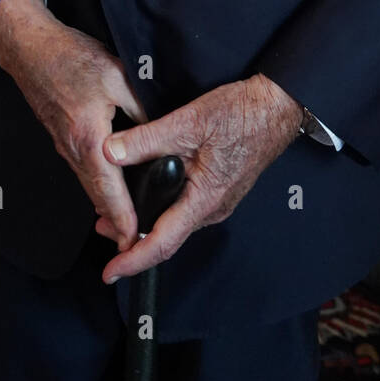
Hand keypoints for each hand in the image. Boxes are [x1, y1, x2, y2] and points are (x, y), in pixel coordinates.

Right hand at [0, 0, 146, 249]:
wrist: (30, 49)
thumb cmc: (73, 58)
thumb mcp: (117, 78)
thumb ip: (140, 111)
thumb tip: (157, 137)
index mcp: (90, 137)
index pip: (110, 189)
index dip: (124, 218)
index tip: (135, 240)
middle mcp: (73, 149)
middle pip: (97, 196)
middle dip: (116, 222)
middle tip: (135, 244)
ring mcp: (63, 146)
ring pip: (89, 185)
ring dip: (107, 206)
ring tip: (128, 223)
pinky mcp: (61, 139)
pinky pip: (82, 171)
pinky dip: (98, 186)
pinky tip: (111, 188)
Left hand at [97, 73, 302, 282]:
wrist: (277, 107)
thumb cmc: (242, 115)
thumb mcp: (188, 121)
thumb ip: (147, 139)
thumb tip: (111, 151)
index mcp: (205, 199)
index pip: (162, 243)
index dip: (132, 261)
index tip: (109, 272)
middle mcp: (213, 208)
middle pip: (167, 237)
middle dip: (132, 238)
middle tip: (102, 226)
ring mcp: (218, 200)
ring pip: (176, 221)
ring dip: (147, 219)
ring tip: (119, 208)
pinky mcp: (219, 189)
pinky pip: (186, 207)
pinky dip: (163, 206)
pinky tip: (149, 190)